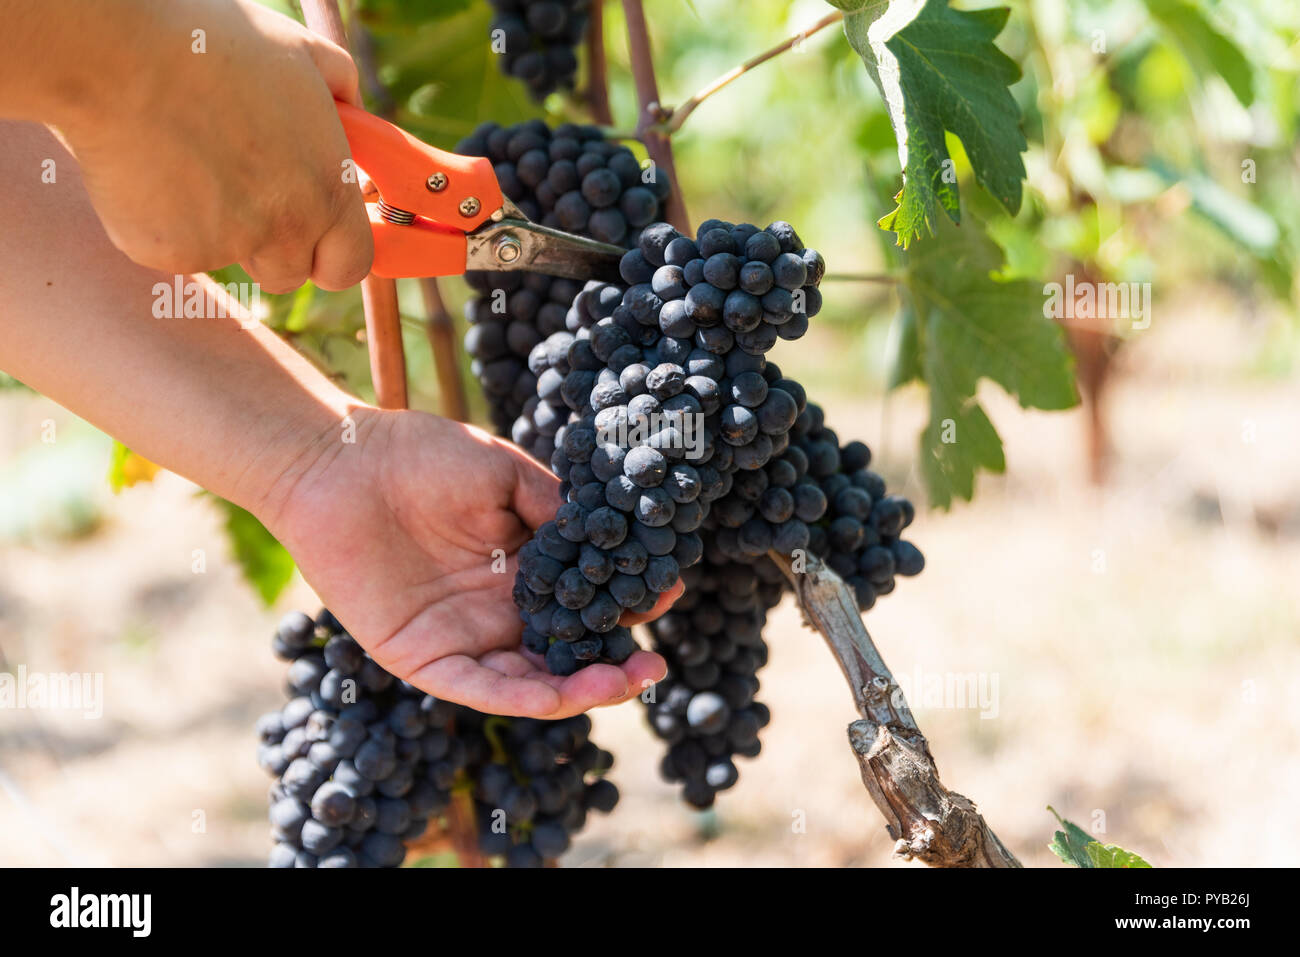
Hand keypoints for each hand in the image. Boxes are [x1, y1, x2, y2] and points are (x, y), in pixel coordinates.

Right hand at [56, 0, 371, 291]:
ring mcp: (227, 246)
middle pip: (290, 273)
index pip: (352, 263)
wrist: (120, 57)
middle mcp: (286, 228)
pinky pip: (176, 251)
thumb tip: (355, 115)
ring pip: (231, 259)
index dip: (335, 253)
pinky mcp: (169, 252)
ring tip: (193, 163)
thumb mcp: (301, 55)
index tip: (320, 240)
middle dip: (276, 248)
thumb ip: (341, 90)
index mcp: (327, 189)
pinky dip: (165, 222)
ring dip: (221, 232)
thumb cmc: (212, 46)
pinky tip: (152, 169)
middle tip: (246, 195)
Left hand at [260, 408, 675, 718]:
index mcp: (521, 567)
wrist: (339, 461)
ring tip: (625, 681)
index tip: (668, 592)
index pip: (584, 598)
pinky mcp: (423, 657)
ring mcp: (463, 637)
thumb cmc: (420, 455)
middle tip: (655, 667)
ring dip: (581, 689)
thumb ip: (555, 511)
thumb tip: (612, 541)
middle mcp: (498, 609)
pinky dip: (522, 697)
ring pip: (532, 680)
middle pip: (566, 651)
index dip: (626, 602)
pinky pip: (479, 688)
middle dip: (614, 664)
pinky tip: (563, 697)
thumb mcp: (504, 475)